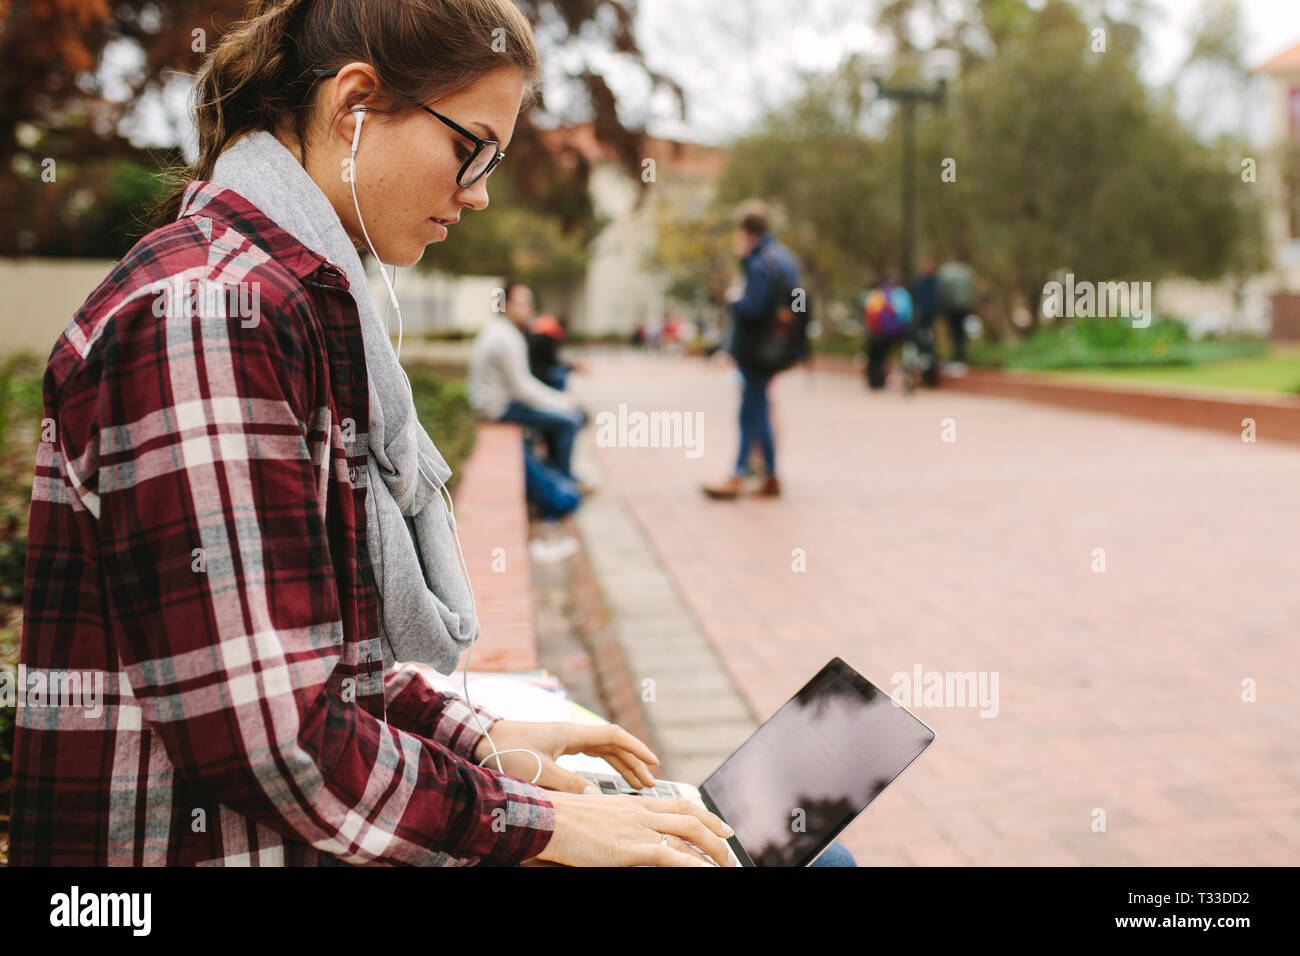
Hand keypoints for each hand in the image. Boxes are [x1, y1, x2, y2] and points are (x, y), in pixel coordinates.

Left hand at [473, 721, 658, 793]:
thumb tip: (596, 798)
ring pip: (603, 751)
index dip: (636, 749)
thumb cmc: (507, 752)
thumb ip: (568, 784)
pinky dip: (606, 765)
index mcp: (572, 733)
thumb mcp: (539, 772)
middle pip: (612, 745)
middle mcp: (572, 733)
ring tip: (638, 784)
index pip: (613, 736)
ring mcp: (565, 739)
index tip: (653, 763)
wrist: (483, 740)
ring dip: (621, 766)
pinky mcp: (557, 747)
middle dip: (633, 763)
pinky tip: (612, 779)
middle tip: (650, 783)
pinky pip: (590, 755)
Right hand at [530, 791, 738, 866]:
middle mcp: (641, 812)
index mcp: (634, 804)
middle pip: (691, 818)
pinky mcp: (629, 847)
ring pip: (687, 835)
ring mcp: (637, 828)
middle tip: (730, 849)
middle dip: (715, 834)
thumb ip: (619, 827)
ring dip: (712, 852)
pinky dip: (692, 864)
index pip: (679, 805)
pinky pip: (669, 855)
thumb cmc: (562, 821)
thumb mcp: (597, 819)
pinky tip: (706, 872)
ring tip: (725, 866)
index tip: (719, 826)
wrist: (544, 818)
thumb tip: (625, 839)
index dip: (704, 815)